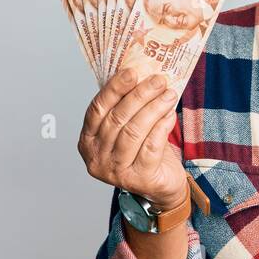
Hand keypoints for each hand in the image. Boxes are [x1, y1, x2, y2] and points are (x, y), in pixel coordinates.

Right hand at [78, 71, 186, 207]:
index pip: (97, 109)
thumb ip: (126, 107)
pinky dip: (161, 127)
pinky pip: (151, 146)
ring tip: (168, 94)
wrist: (162, 185)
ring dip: (153, 108)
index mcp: (88, 141)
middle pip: (117, 119)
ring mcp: (116, 171)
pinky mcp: (139, 179)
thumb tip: (140, 74)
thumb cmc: (144, 152)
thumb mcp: (129, 128)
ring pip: (133, 132)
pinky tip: (170, 115)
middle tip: (158, 80)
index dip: (114, 89)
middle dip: (139, 95)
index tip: (132, 72)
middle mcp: (97, 158)